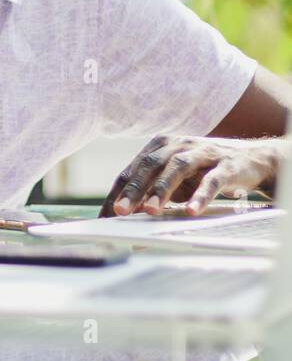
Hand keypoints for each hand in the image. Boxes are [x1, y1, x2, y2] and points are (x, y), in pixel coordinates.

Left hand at [100, 135, 285, 216]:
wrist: (253, 160)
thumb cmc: (204, 171)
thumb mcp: (176, 181)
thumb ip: (152, 192)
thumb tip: (127, 215)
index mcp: (159, 147)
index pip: (132, 171)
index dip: (118, 193)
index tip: (107, 215)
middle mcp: (178, 145)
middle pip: (149, 166)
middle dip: (134, 190)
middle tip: (120, 212)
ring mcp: (202, 153)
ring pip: (177, 169)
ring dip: (162, 190)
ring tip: (151, 212)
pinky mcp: (226, 164)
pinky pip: (211, 180)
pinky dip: (200, 195)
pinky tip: (191, 211)